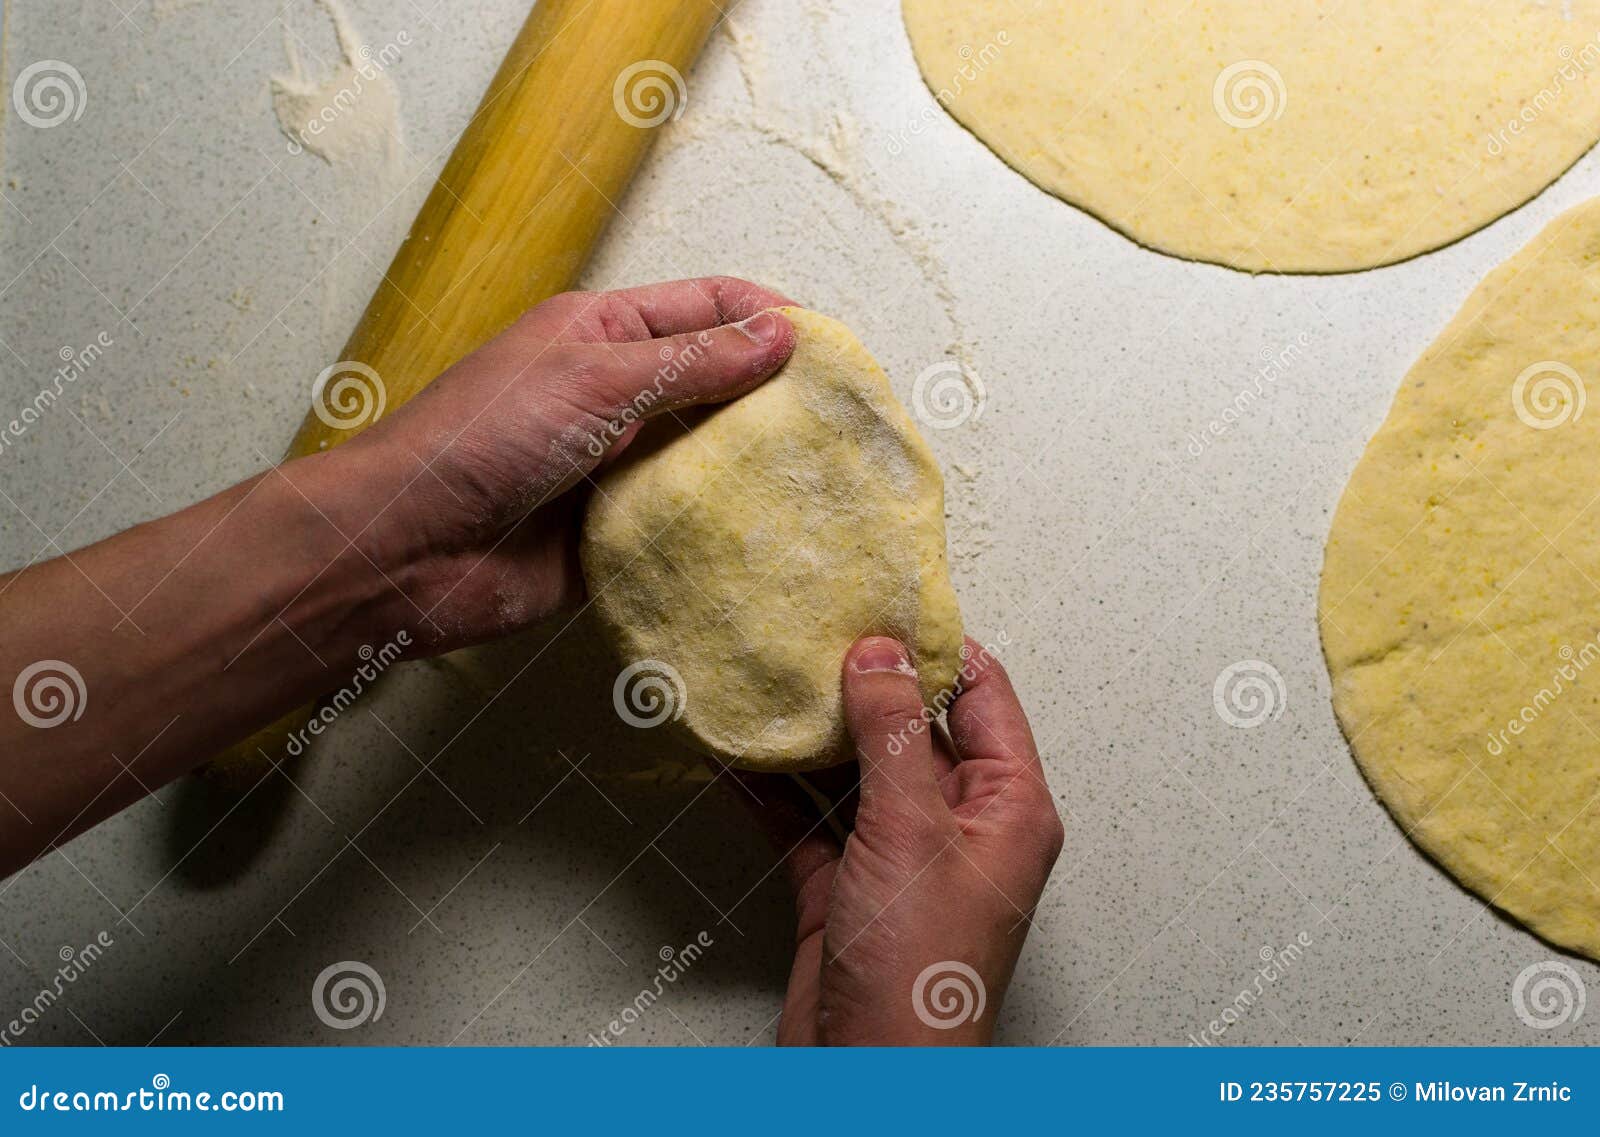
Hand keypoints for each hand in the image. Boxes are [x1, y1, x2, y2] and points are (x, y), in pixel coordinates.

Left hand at [310, 276, 795, 652]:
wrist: (407, 550)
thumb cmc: (481, 440)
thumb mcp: (597, 379)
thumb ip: (693, 362)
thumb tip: (779, 336)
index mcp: (605, 333)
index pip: (710, 309)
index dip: (773, 319)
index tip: (837, 350)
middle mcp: (618, 396)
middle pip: (719, 387)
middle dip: (779, 400)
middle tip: (849, 425)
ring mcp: (619, 468)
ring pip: (710, 462)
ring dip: (758, 471)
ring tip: (829, 484)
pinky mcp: (618, 537)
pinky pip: (687, 529)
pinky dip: (725, 532)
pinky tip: (775, 540)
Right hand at [740, 636, 1063, 1044]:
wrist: (871, 1078)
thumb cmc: (923, 975)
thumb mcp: (913, 830)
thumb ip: (893, 734)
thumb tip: (879, 653)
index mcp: (1009, 807)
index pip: (982, 697)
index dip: (935, 647)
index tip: (885, 602)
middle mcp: (961, 827)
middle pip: (912, 731)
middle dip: (861, 686)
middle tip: (812, 634)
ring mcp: (902, 858)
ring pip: (856, 773)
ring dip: (810, 738)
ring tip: (767, 685)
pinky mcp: (849, 890)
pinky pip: (811, 822)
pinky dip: (775, 793)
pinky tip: (738, 758)